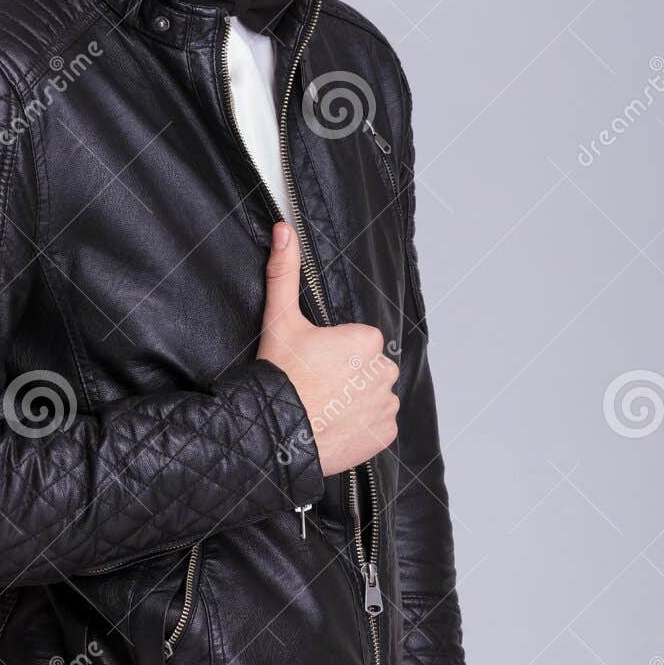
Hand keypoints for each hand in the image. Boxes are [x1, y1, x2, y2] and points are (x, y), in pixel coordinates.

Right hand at [257, 221, 399, 477]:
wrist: (277, 433)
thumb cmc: (280, 377)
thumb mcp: (279, 320)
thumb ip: (285, 273)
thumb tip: (283, 230)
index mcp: (367, 341)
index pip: (358, 342)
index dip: (334, 352)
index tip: (313, 362)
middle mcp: (385, 371)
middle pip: (368, 368)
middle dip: (347, 376)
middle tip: (315, 385)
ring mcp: (386, 405)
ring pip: (373, 396)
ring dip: (355, 401)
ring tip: (323, 406)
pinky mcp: (385, 434)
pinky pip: (377, 425)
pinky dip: (361, 426)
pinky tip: (335, 423)